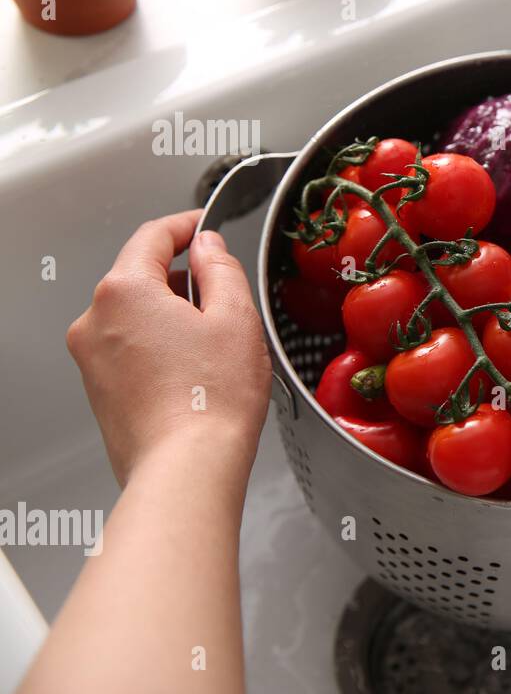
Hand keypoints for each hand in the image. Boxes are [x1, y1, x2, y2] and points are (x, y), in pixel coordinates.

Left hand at [66, 210, 271, 485]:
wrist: (186, 468)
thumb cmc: (212, 400)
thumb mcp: (236, 317)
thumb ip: (221, 268)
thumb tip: (208, 247)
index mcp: (124, 291)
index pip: (152, 236)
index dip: (185, 225)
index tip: (204, 225)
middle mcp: (95, 320)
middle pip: (140, 276)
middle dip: (182, 277)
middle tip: (226, 295)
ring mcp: (91, 358)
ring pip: (135, 314)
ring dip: (171, 314)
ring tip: (215, 344)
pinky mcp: (98, 388)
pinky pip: (129, 348)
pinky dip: (159, 346)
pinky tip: (195, 370)